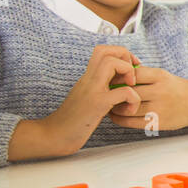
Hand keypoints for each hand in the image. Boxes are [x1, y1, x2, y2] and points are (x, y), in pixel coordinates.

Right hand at [8, 45, 142, 160]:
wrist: (53, 137)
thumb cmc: (72, 121)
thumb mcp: (86, 98)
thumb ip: (98, 88)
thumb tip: (116, 85)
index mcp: (87, 77)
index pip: (102, 50)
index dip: (120, 54)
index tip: (129, 70)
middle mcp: (88, 79)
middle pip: (106, 50)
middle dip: (126, 57)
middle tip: (131, 78)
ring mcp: (92, 90)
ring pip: (112, 63)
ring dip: (130, 73)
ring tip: (131, 90)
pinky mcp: (97, 104)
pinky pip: (124, 92)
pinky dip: (133, 99)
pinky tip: (128, 110)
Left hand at [107, 67, 187, 131]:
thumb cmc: (176, 88)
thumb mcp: (163, 75)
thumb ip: (143, 75)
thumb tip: (115, 75)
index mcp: (161, 76)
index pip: (132, 74)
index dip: (118, 77)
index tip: (110, 80)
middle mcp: (161, 91)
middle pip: (129, 92)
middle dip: (114, 93)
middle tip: (104, 94)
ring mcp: (160, 108)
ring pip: (129, 108)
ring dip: (115, 108)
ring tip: (109, 106)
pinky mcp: (159, 122)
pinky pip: (133, 122)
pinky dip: (120, 119)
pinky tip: (116, 116)